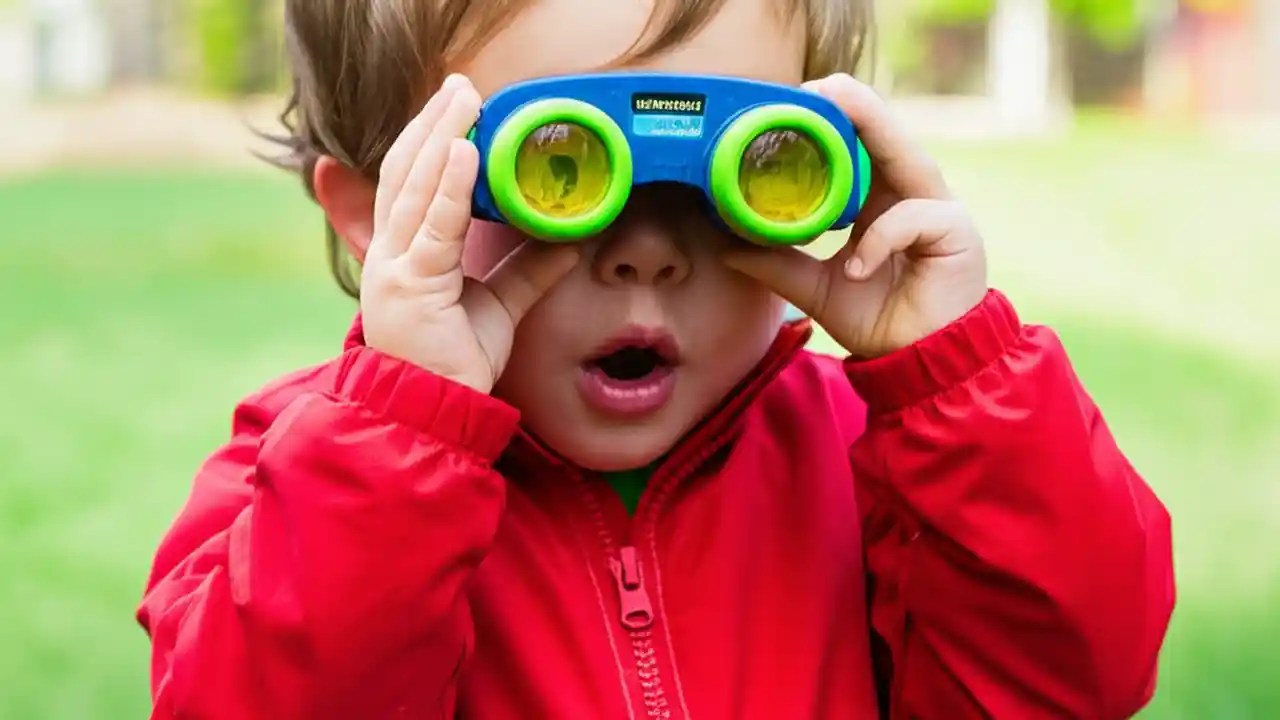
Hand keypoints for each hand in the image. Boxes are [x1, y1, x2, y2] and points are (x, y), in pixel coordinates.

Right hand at [360, 75, 579, 392]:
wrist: (436, 414)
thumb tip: (568, 241)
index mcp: (402, 254)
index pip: (409, 182)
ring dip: (440, 137)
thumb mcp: (499, 307)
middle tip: (461, 85)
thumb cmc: (455, 364)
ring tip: (464, 100)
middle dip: (433, 124)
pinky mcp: (411, 287)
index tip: (455, 106)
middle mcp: (390, 254)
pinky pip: (433, 228)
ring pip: (414, 189)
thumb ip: (527, 272)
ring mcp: (395, 269)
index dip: (428, 140)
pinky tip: (464, 153)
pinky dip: (449, 187)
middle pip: (406, 172)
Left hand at [721, 74, 988, 358]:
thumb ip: (778, 264)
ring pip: (907, 156)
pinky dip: (879, 238)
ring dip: (872, 129)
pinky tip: (856, 268)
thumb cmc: (880, 320)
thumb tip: (726, 245)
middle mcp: (910, 195)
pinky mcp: (957, 232)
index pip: (859, 146)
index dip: (831, 120)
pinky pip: (911, 219)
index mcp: (881, 200)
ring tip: (835, 110)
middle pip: (885, 135)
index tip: (791, 102)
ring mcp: (938, 209)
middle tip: (813, 87)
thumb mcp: (816, 288)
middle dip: (853, 104)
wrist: (920, 364)